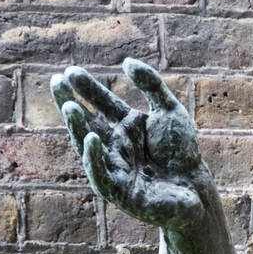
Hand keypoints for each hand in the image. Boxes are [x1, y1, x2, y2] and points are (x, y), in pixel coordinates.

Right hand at [50, 58, 205, 230]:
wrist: (197, 190)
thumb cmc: (183, 154)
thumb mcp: (170, 111)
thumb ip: (151, 85)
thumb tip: (126, 62)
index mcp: (126, 127)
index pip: (101, 104)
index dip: (87, 88)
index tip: (70, 71)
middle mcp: (116, 146)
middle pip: (88, 123)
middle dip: (70, 104)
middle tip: (55, 81)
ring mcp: (115, 168)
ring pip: (89, 147)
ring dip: (77, 127)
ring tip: (69, 106)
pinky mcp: (119, 191)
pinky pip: (100, 175)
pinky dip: (94, 158)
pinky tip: (91, 138)